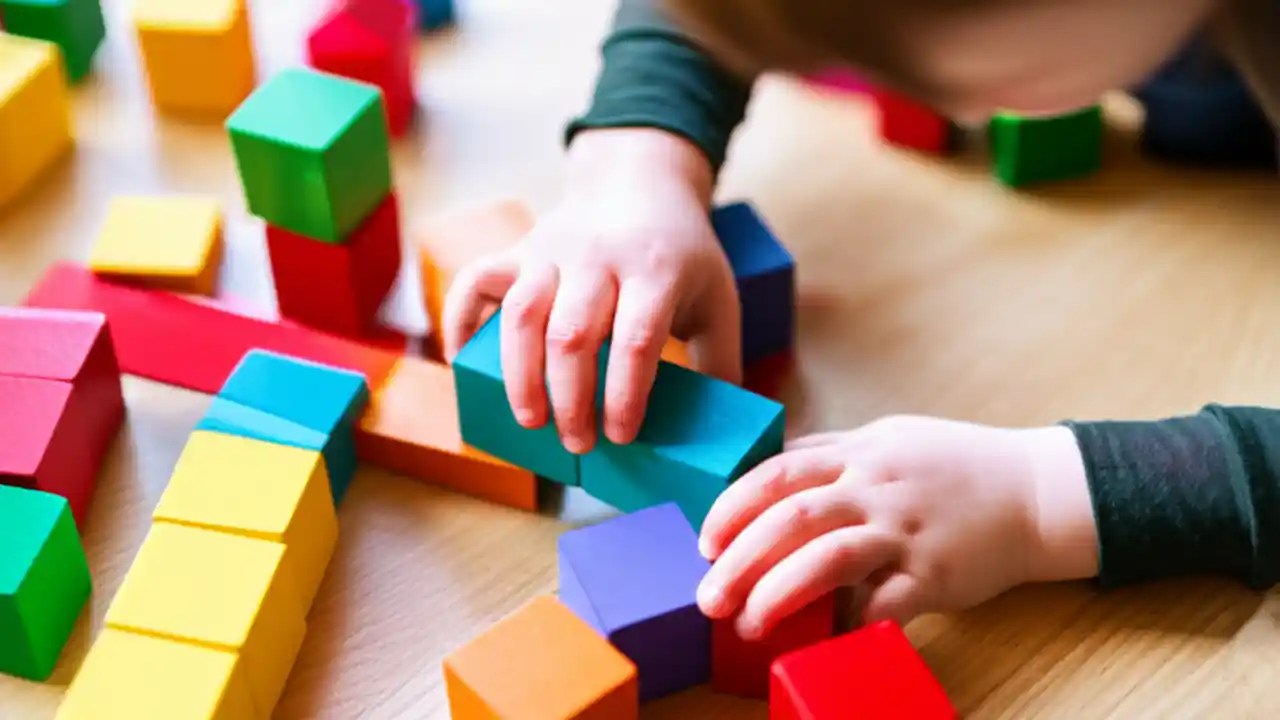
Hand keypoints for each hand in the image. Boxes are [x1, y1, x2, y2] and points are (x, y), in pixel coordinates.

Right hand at [443, 129, 741, 453]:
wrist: (639, 181)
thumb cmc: (681, 255)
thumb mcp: (718, 298)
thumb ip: (722, 362)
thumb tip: (724, 437)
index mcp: (655, 269)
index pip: (636, 338)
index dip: (625, 394)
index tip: (621, 435)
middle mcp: (598, 256)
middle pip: (572, 333)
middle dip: (570, 398)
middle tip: (578, 443)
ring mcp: (550, 250)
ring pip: (521, 313)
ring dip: (519, 375)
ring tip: (530, 422)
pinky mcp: (516, 250)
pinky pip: (473, 282)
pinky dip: (459, 323)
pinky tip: (463, 366)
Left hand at [695, 416, 1097, 638]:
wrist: (1036, 491)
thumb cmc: (955, 467)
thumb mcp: (889, 439)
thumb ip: (833, 454)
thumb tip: (771, 470)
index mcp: (858, 452)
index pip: (778, 472)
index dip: (733, 506)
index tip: (705, 540)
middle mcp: (875, 486)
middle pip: (790, 516)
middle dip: (738, 558)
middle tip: (707, 596)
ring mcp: (904, 529)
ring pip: (828, 556)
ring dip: (778, 591)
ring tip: (749, 622)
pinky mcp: (934, 572)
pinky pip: (883, 605)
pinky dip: (849, 626)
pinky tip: (822, 643)